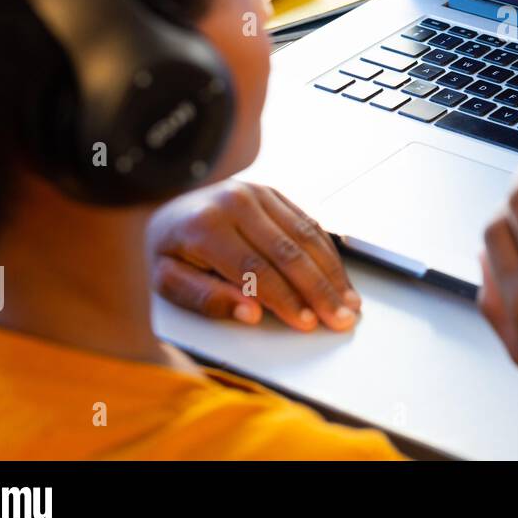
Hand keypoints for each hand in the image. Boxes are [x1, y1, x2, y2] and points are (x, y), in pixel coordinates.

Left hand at [148, 180, 359, 331]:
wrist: (168, 209)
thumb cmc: (170, 253)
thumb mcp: (168, 281)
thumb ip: (205, 299)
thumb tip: (250, 313)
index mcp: (205, 226)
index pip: (255, 269)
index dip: (285, 299)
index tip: (306, 324)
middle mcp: (235, 202)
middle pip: (288, 252)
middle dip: (319, 290)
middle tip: (341, 319)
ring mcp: (257, 193)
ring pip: (305, 236)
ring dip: (332, 273)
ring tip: (350, 303)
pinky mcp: (272, 193)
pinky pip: (307, 223)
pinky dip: (328, 253)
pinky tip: (339, 278)